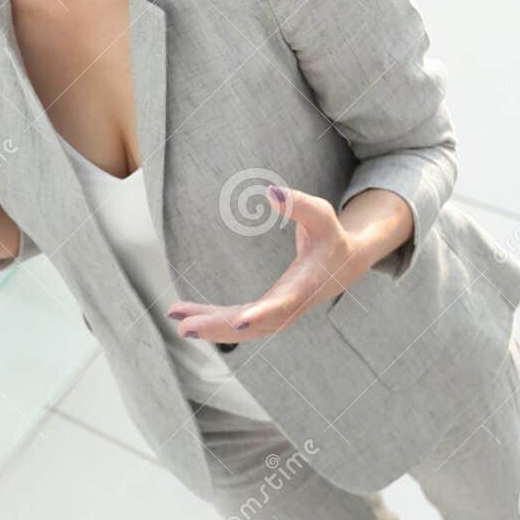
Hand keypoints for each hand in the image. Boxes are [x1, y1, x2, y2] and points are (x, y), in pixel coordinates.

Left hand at [167, 185, 362, 342]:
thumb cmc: (331, 236)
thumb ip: (298, 204)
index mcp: (305, 286)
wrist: (343, 265)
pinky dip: (210, 317)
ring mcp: (276, 313)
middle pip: (253, 325)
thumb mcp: (322, 215)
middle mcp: (289, 306)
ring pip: (240, 327)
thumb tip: (269, 192)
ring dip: (208, 325)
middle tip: (185, 328)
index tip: (240, 323)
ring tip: (175, 316)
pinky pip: (234, 319)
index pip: (284, 305)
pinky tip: (182, 313)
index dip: (263, 314)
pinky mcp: (264, 311)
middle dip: (219, 327)